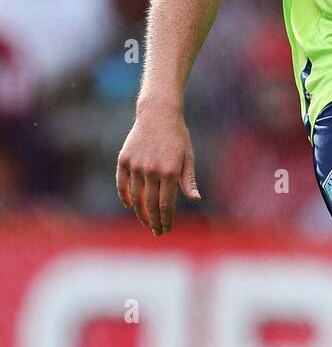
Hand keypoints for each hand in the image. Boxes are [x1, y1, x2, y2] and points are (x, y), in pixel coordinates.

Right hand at [116, 103, 199, 235]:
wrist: (158, 114)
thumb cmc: (177, 137)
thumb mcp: (187, 157)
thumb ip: (188, 180)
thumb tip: (195, 199)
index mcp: (170, 172)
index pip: (166, 205)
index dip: (166, 220)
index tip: (166, 229)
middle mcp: (151, 171)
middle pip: (151, 204)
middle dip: (154, 221)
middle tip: (156, 231)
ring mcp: (136, 166)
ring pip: (136, 197)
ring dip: (140, 212)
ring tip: (145, 220)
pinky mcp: (124, 160)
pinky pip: (122, 184)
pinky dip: (125, 196)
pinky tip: (130, 204)